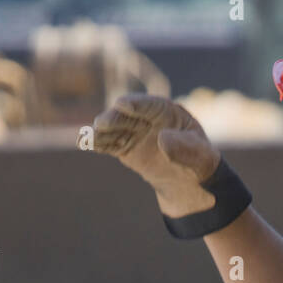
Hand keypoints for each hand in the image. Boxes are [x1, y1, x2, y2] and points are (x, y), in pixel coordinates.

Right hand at [93, 95, 220, 217]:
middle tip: (101, 123)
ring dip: (100, 132)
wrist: (189, 178)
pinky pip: (109, 143)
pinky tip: (83, 142)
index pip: (150, 105)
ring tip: (86, 137)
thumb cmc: (198, 160)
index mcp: (168, 112)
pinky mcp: (124, 146)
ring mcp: (133, 131)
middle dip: (113, 118)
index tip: (122, 104)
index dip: (136, 104)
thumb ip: (184, 147)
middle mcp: (147, 118)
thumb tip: (162, 140)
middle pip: (127, 115)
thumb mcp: (199, 155)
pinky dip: (97, 143)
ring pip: (114, 129)